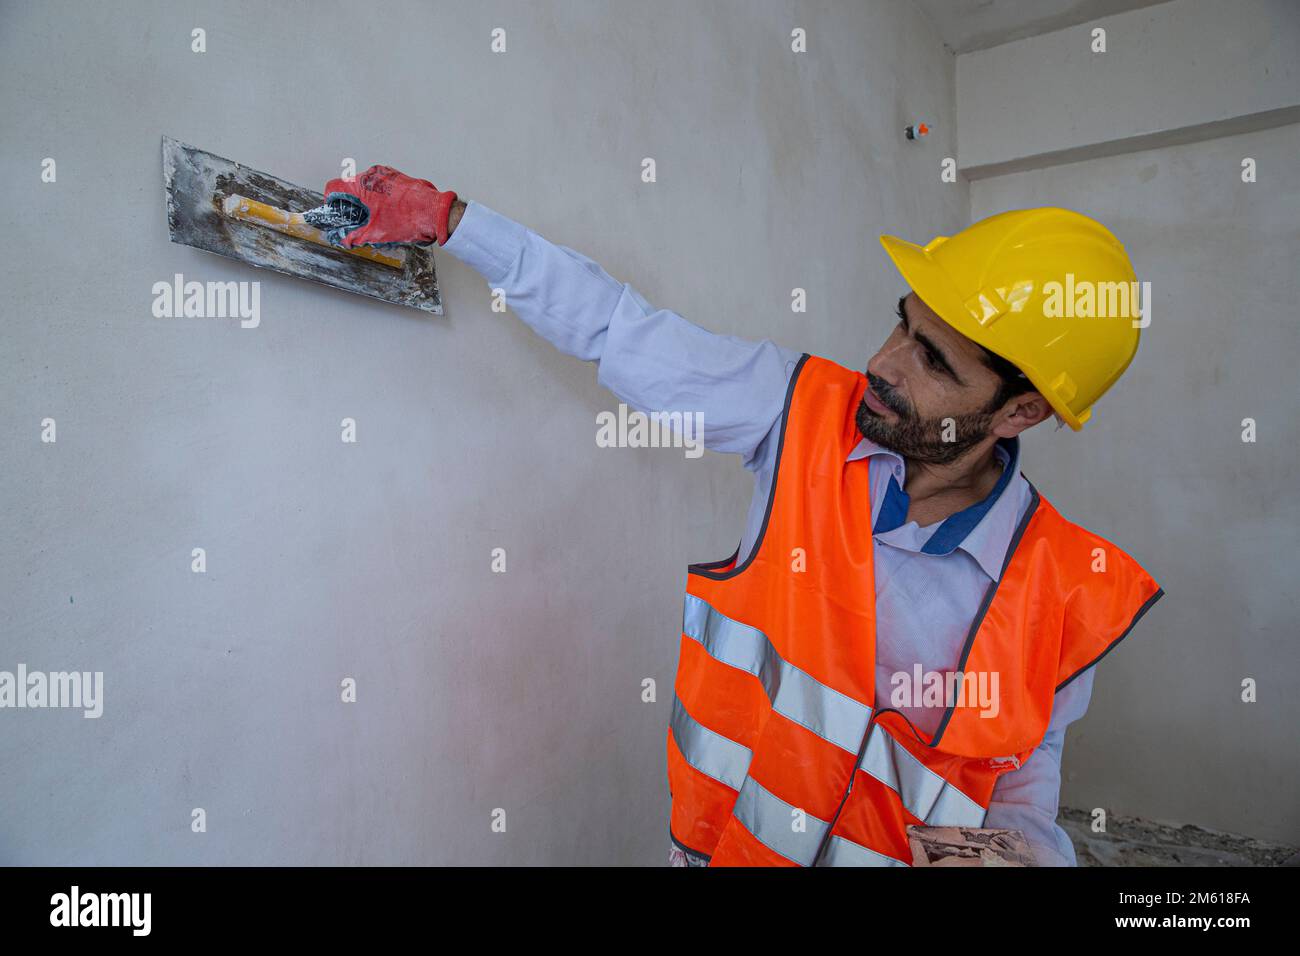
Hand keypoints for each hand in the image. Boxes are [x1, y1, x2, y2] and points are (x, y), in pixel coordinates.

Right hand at [314, 165, 457, 247]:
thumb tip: (344, 240)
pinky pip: (380, 186)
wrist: (436, 213)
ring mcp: (386, 174)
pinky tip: (387, 213)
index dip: (331, 202)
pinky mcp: (398, 177)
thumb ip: (355, 237)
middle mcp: (372, 175)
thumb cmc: (409, 219)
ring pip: (366, 186)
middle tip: (354, 221)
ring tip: (374, 220)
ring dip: (365, 202)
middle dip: (350, 205)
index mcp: (362, 185)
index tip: (334, 212)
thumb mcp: (376, 233)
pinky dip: (378, 198)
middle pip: (350, 187)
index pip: (334, 187)